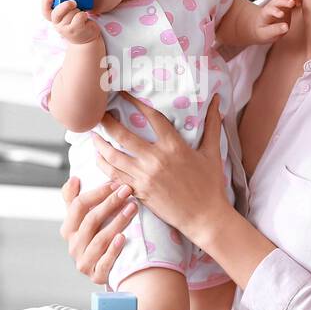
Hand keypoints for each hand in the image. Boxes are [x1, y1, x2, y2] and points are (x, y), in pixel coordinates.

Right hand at [41, 0, 100, 45]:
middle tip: (73, 2)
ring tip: (80, 15)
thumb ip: (65, 5)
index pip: (45, 11)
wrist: (87, 38)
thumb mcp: (69, 14)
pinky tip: (85, 19)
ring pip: (72, 13)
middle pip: (58, 12)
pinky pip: (80, 16)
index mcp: (54, 18)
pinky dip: (84, 15)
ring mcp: (66, 30)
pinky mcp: (76, 31)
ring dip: (78, 10)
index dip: (46, 2)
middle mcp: (57, 25)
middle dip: (66, 5)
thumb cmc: (77, 21)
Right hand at [59, 178, 138, 284]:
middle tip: (127, 190)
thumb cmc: (94, 237)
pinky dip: (113, 250)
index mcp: (68, 229)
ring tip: (133, 208)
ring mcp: (84, 262)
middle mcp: (73, 246)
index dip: (97, 193)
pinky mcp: (96, 275)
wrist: (103, 268)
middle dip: (110, 203)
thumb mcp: (82, 219)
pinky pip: (105, 263)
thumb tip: (74, 179)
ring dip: (117, 222)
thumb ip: (74, 199)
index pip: (78, 206)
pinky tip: (123, 238)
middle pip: (91, 220)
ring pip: (100, 240)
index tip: (115, 183)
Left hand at [92, 93, 230, 247]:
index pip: (151, 117)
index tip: (123, 92)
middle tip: (97, 112)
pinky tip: (98, 157)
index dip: (135, 101)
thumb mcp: (212, 153)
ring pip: (113, 156)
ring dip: (100, 144)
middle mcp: (155, 159)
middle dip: (107, 122)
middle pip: (123, 135)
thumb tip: (218, 100)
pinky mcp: (138, 191)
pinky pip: (114, 176)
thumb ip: (212, 125)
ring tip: (93, 134)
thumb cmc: (210, 185)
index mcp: (173, 146)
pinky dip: (103, 165)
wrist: (204, 217)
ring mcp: (144, 177)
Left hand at [250, 0, 300, 43]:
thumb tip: (285, 27)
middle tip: (291, 3)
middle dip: (284, 0)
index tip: (281, 15)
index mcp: (265, 14)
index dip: (275, 11)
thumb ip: (275, 30)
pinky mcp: (287, 3)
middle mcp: (272, 6)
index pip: (269, 10)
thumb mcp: (266, 34)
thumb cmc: (264, 32)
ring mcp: (280, 3)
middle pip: (277, 0)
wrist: (264, 27)